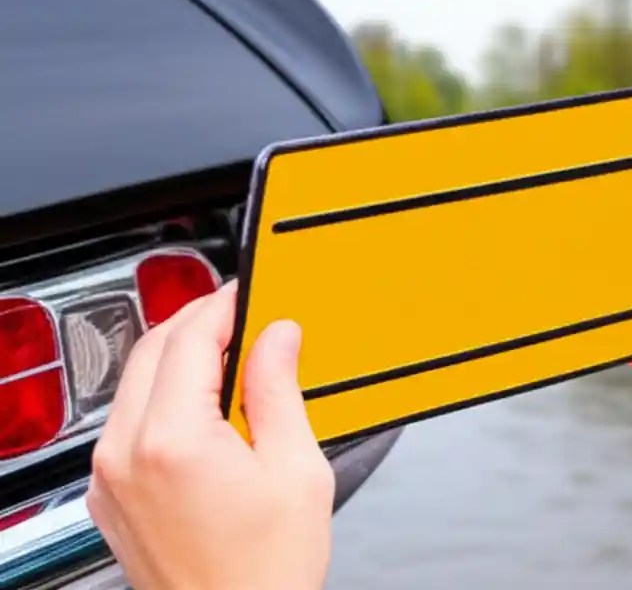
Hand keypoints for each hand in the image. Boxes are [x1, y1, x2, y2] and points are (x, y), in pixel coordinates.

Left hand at [87, 282, 333, 589]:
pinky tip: (207, 406)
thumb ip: (279, 390)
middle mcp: (125, 454)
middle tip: (247, 319)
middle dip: (200, 323)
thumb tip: (277, 338)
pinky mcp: (110, 494)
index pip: (190, 339)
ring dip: (180, 358)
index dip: (225, 306)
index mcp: (173, 441)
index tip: (251, 295)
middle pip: (153, 350)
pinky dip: (164, 397)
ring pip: (136, 383)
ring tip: (235, 363)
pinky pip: (129, 421)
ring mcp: (109, 476)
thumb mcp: (296, 469)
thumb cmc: (267, 570)